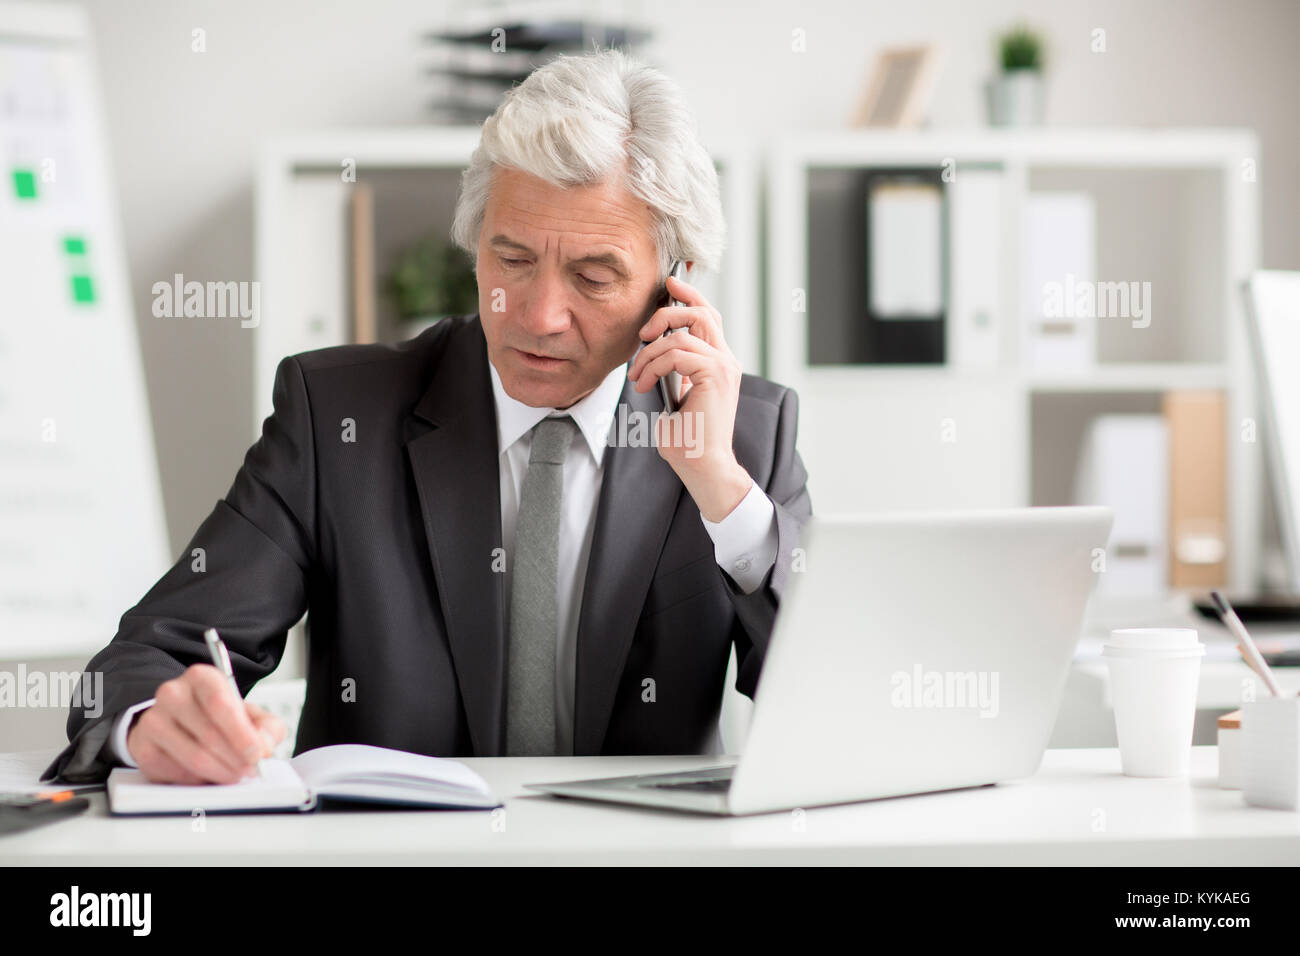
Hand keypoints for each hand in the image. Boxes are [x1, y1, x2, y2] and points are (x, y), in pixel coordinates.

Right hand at [126, 664, 286, 783]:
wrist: (181, 722)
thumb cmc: (219, 717)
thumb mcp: (251, 715)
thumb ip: (267, 728)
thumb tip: (264, 747)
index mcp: (202, 678)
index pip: (220, 703)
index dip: (241, 733)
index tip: (256, 753)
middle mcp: (173, 693)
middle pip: (208, 734)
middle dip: (235, 759)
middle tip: (249, 771)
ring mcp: (153, 720)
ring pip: (192, 756)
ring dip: (220, 772)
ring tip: (234, 775)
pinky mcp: (142, 747)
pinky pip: (175, 772)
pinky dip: (197, 779)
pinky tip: (208, 775)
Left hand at [628, 273, 752, 521]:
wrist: (703, 466)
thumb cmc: (687, 440)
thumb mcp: (677, 397)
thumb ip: (674, 371)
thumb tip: (655, 352)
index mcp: (719, 363)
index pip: (709, 316)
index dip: (690, 295)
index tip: (669, 283)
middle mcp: (726, 361)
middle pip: (702, 312)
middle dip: (667, 312)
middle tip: (643, 333)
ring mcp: (723, 367)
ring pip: (681, 335)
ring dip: (649, 354)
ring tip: (637, 377)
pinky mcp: (715, 376)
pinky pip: (677, 354)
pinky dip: (653, 367)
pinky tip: (644, 385)